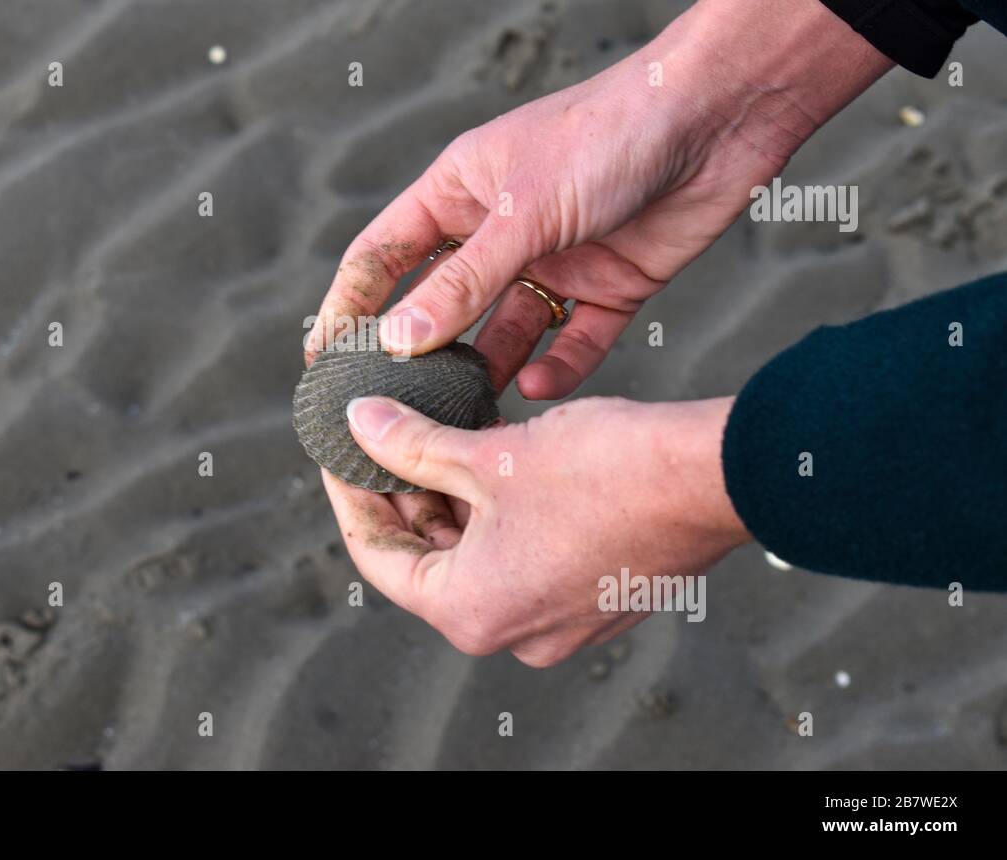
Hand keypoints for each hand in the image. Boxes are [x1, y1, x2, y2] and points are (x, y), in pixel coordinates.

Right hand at [306, 0, 891, 398]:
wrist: (720, 118)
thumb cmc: (610, 135)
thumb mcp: (524, 211)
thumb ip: (464, 281)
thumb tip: (399, 342)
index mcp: (460, 193)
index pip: (383, 256)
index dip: (348, 304)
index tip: (320, 361)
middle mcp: (500, 231)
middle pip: (442, 305)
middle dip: (421, 355)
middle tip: (396, 409)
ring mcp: (554, 262)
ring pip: (505, 333)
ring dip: (488, 372)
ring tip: (467, 417)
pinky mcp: (609, 287)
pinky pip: (572, 343)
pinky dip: (557, 370)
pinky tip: (538, 392)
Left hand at [327, 395, 748, 664]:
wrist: (715, 477)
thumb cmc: (607, 471)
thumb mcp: (492, 455)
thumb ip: (413, 446)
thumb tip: (360, 424)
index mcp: (472, 611)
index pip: (379, 558)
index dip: (352, 498)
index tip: (339, 452)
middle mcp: (512, 632)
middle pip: (428, 560)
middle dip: (402, 494)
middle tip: (379, 436)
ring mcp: (557, 621)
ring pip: (476, 557)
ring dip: (451, 501)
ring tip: (430, 436)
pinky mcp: (591, 597)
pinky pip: (520, 557)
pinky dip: (496, 514)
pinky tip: (487, 458)